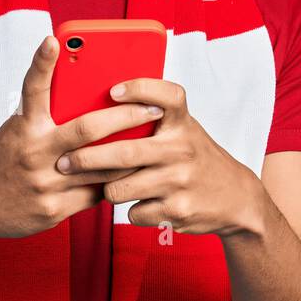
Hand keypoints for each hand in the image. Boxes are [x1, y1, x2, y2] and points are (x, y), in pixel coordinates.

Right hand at [0, 36, 164, 242]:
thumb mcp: (18, 131)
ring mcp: (44, 182)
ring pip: (100, 166)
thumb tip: (89, 98)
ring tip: (154, 142)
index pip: (33, 89)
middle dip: (125, 117)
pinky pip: (95, 194)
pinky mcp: (52, 209)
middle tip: (151, 108)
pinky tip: (125, 175)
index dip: (42, 63)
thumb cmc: (4, 161)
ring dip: (129, 154)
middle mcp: (33, 152)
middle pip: (87, 129)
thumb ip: (47, 118)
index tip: (53, 40)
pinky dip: (112, 183)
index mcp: (23, 127)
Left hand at [56, 78, 263, 237]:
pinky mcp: (178, 211)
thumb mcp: (183, 130)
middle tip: (64, 162)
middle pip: (124, 152)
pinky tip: (142, 202)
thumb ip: (154, 118)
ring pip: (121, 188)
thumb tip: (100, 104)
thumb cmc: (197, 157)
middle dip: (87, 159)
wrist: (235, 198)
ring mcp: (180, 182)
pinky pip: (134, 212)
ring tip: (107, 185)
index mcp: (183, 124)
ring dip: (107, 189)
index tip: (113, 90)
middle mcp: (183, 150)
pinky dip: (131, 210)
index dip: (140, 88)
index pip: (167, 95)